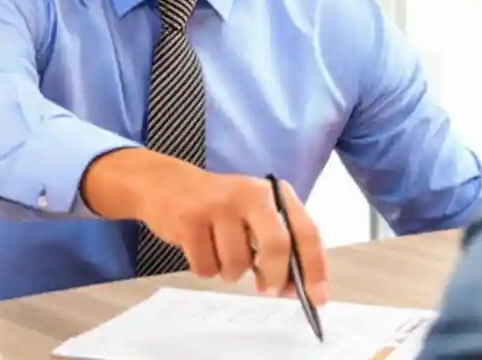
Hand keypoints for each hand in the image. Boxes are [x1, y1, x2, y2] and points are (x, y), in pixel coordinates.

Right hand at [81, 148, 329, 304]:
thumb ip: (276, 244)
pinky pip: (206, 267)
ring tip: (219, 252)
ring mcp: (219, 205)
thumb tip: (293, 288)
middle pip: (277, 247)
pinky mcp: (190, 219)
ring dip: (229, 271)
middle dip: (274, 277)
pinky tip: (199, 247)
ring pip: (237, 265)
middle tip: (265, 289)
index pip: (305, 232)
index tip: (317, 298)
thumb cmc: (217, 206)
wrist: (164, 184)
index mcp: (273, 193)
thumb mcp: (253, 214)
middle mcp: (250, 193)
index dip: (314, 268)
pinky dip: (205, 268)